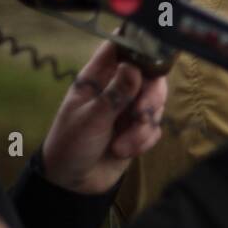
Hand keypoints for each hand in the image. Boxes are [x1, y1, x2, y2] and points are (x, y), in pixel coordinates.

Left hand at [41, 41, 167, 194]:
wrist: (73, 183)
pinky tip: (124, 151)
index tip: (152, 54)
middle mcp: (117, 88)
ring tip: (123, 144)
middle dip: (151, 96)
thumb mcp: (91, 118)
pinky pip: (155, 127)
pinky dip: (143, 140)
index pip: (120, 47)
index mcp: (98, 77)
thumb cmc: (71, 144)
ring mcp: (129, 108)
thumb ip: (115, 94)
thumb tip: (134, 67)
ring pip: (156, 103)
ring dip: (144, 126)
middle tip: (141, 112)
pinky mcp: (138, 129)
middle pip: (150, 75)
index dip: (138, 44)